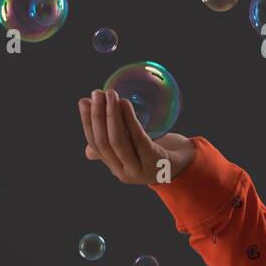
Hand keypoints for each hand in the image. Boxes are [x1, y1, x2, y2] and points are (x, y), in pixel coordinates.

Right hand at [78, 89, 195, 183]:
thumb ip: (112, 144)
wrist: (182, 167)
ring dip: (111, 115)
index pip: (95, 144)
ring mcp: (138, 169)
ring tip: (110, 94)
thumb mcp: (132, 149)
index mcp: (114, 167)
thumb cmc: (155, 154)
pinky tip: (125, 103)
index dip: (87, 122)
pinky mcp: (153, 160)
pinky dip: (129, 119)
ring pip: (118, 140)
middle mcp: (123, 172)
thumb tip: (89, 134)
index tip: (84, 102)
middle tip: (97, 93)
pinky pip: (137, 138)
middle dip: (97, 116)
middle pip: (103, 142)